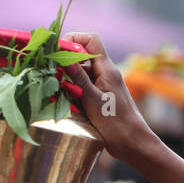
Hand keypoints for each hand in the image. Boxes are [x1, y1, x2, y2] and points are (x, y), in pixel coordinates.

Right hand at [58, 31, 155, 161]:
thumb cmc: (116, 122)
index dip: (73, 39)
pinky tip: (65, 100)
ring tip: (57, 89)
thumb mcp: (92, 99)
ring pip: (80, 72)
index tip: (57, 52)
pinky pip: (82, 86)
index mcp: (107, 68)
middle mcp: (105, 72)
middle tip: (52, 73)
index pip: (91, 40)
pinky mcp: (99, 96)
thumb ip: (78, 78)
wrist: (131, 142)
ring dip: (67, 78)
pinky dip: (71, 89)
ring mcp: (102, 84)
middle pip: (82, 55)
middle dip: (66, 61)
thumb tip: (64, 57)